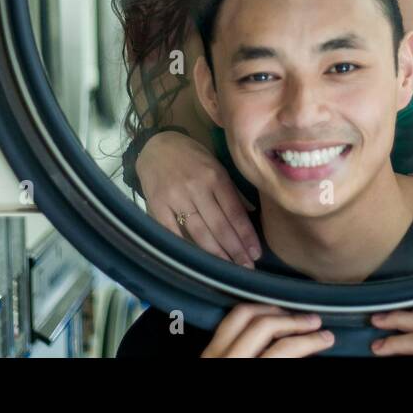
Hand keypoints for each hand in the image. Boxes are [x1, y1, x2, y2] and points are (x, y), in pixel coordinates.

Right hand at [137, 130, 261, 266]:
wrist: (156, 145)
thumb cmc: (192, 157)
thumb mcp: (216, 166)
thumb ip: (231, 191)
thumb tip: (251, 215)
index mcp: (215, 176)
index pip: (234, 212)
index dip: (246, 235)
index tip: (256, 253)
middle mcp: (197, 187)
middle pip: (219, 225)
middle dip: (235, 250)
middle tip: (246, 267)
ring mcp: (176, 197)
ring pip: (199, 232)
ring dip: (216, 253)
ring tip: (227, 268)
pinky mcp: (157, 206)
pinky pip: (173, 233)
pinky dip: (186, 248)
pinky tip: (198, 262)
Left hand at [202, 304, 333, 357]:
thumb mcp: (265, 391)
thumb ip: (283, 363)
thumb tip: (306, 350)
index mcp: (245, 369)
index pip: (282, 350)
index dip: (309, 342)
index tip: (327, 338)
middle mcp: (226, 359)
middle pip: (262, 325)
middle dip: (293, 321)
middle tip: (315, 321)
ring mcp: (210, 354)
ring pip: (241, 314)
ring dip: (270, 310)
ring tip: (290, 313)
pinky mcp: (204, 352)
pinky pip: (227, 322)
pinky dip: (249, 313)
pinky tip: (264, 316)